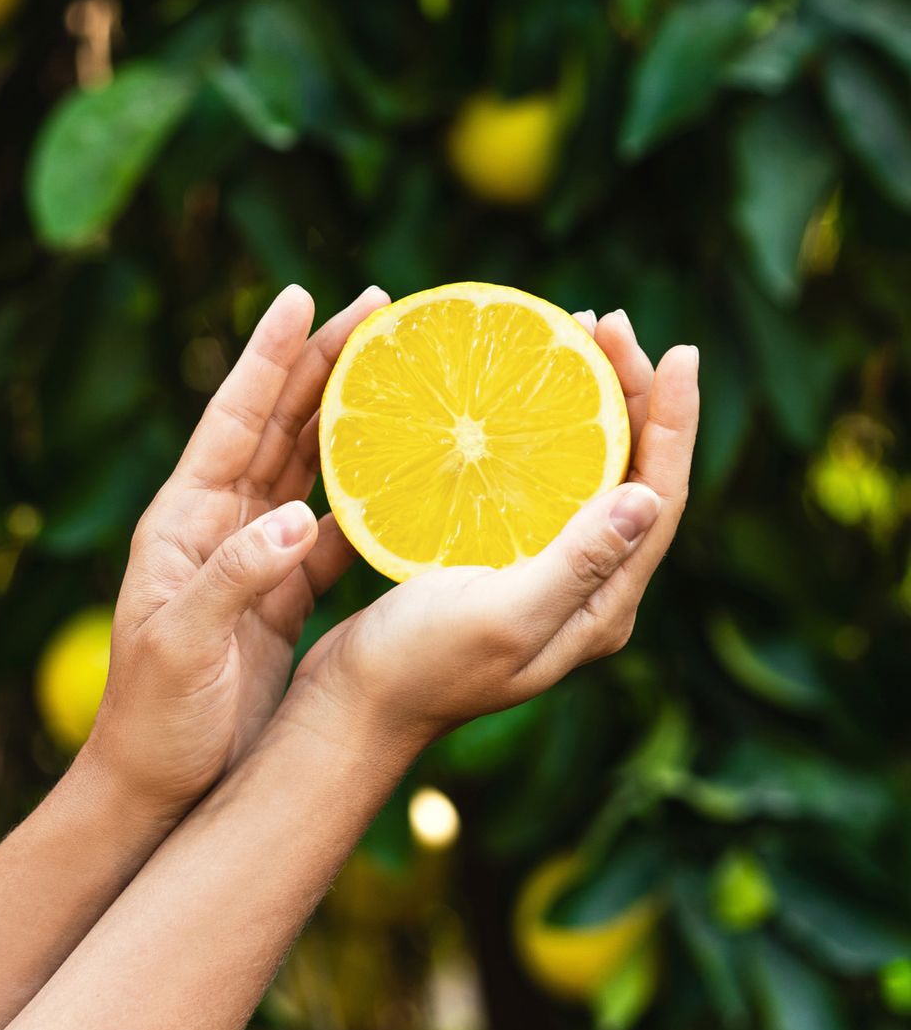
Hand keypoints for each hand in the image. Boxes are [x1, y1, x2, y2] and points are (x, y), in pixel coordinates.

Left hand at [78, 284, 390, 820]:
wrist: (158, 782)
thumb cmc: (155, 718)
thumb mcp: (183, 647)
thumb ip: (235, 579)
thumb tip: (298, 520)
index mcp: (184, 520)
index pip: (231, 419)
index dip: (265, 355)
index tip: (301, 296)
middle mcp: (219, 522)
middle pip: (278, 424)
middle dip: (323, 363)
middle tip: (376, 311)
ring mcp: (253, 552)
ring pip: (307, 464)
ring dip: (347, 415)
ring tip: (396, 371)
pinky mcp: (282, 589)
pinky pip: (332, 526)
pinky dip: (365, 495)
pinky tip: (406, 476)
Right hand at [292, 311, 698, 754]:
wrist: (353, 706)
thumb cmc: (419, 667)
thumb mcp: (503, 615)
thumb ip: (577, 563)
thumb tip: (650, 495)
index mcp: (603, 605)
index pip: (662, 497)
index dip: (676, 421)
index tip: (677, 349)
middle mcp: (588, 590)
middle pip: (633, 475)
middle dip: (633, 396)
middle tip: (603, 322)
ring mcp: (546, 576)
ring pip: (590, 474)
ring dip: (592, 406)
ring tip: (573, 340)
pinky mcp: (502, 563)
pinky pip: (542, 484)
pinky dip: (542, 433)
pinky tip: (519, 400)